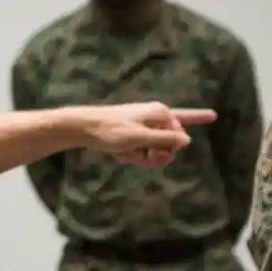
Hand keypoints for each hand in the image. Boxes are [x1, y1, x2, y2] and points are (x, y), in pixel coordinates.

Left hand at [81, 102, 216, 165]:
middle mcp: (157, 117)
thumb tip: (188, 140)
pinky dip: (131, 155)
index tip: (155, 152)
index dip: (170, 150)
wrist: (83, 128)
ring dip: (140, 156)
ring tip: (123, 152)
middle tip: (137, 153)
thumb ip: (165, 139)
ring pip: (154, 150)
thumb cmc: (112, 131)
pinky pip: (142, 150)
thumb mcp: (140, 138)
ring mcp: (145, 125)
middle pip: (169, 145)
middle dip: (154, 155)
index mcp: (162, 113)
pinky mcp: (135, 134)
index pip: (181, 137)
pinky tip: (120, 154)